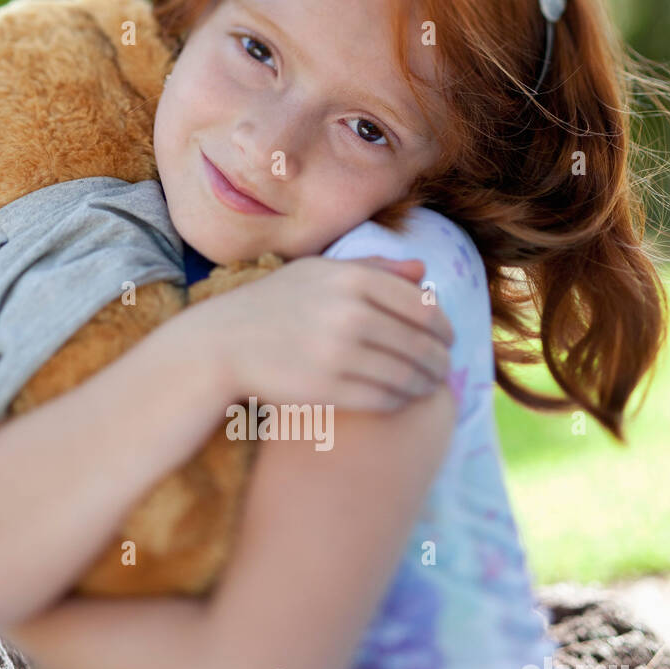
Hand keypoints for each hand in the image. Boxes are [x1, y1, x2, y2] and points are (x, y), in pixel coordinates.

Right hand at [187, 253, 454, 411]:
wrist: (222, 344)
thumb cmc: (274, 305)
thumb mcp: (318, 272)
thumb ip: (373, 268)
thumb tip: (422, 271)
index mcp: (352, 279)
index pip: (423, 307)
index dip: (444, 328)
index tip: (447, 340)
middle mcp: (349, 313)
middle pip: (420, 344)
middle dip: (440, 360)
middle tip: (444, 369)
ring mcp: (337, 353)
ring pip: (406, 374)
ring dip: (426, 384)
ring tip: (429, 386)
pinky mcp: (326, 388)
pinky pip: (382, 398)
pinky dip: (400, 400)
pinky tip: (401, 399)